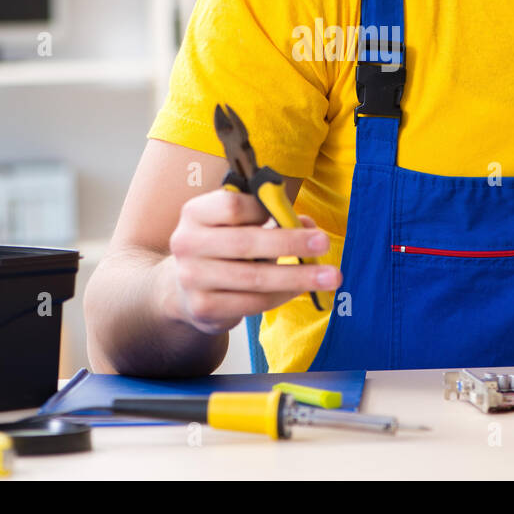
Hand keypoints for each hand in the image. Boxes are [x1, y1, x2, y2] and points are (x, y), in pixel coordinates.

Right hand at [163, 188, 338, 335]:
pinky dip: (282, 296)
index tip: (292, 212)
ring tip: (329, 276)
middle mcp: (187, 243)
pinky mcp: (203, 308)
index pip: (232, 206)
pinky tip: (301, 290)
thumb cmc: (221, 247)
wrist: (184, 288)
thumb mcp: (237, 225)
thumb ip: (269, 219)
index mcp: (195, 213)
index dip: (264, 208)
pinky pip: (253, 303)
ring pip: (254, 277)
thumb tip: (309, 226)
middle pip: (246, 242)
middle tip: (324, 243)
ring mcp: (192, 278)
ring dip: (297, 277)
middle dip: (291, 243)